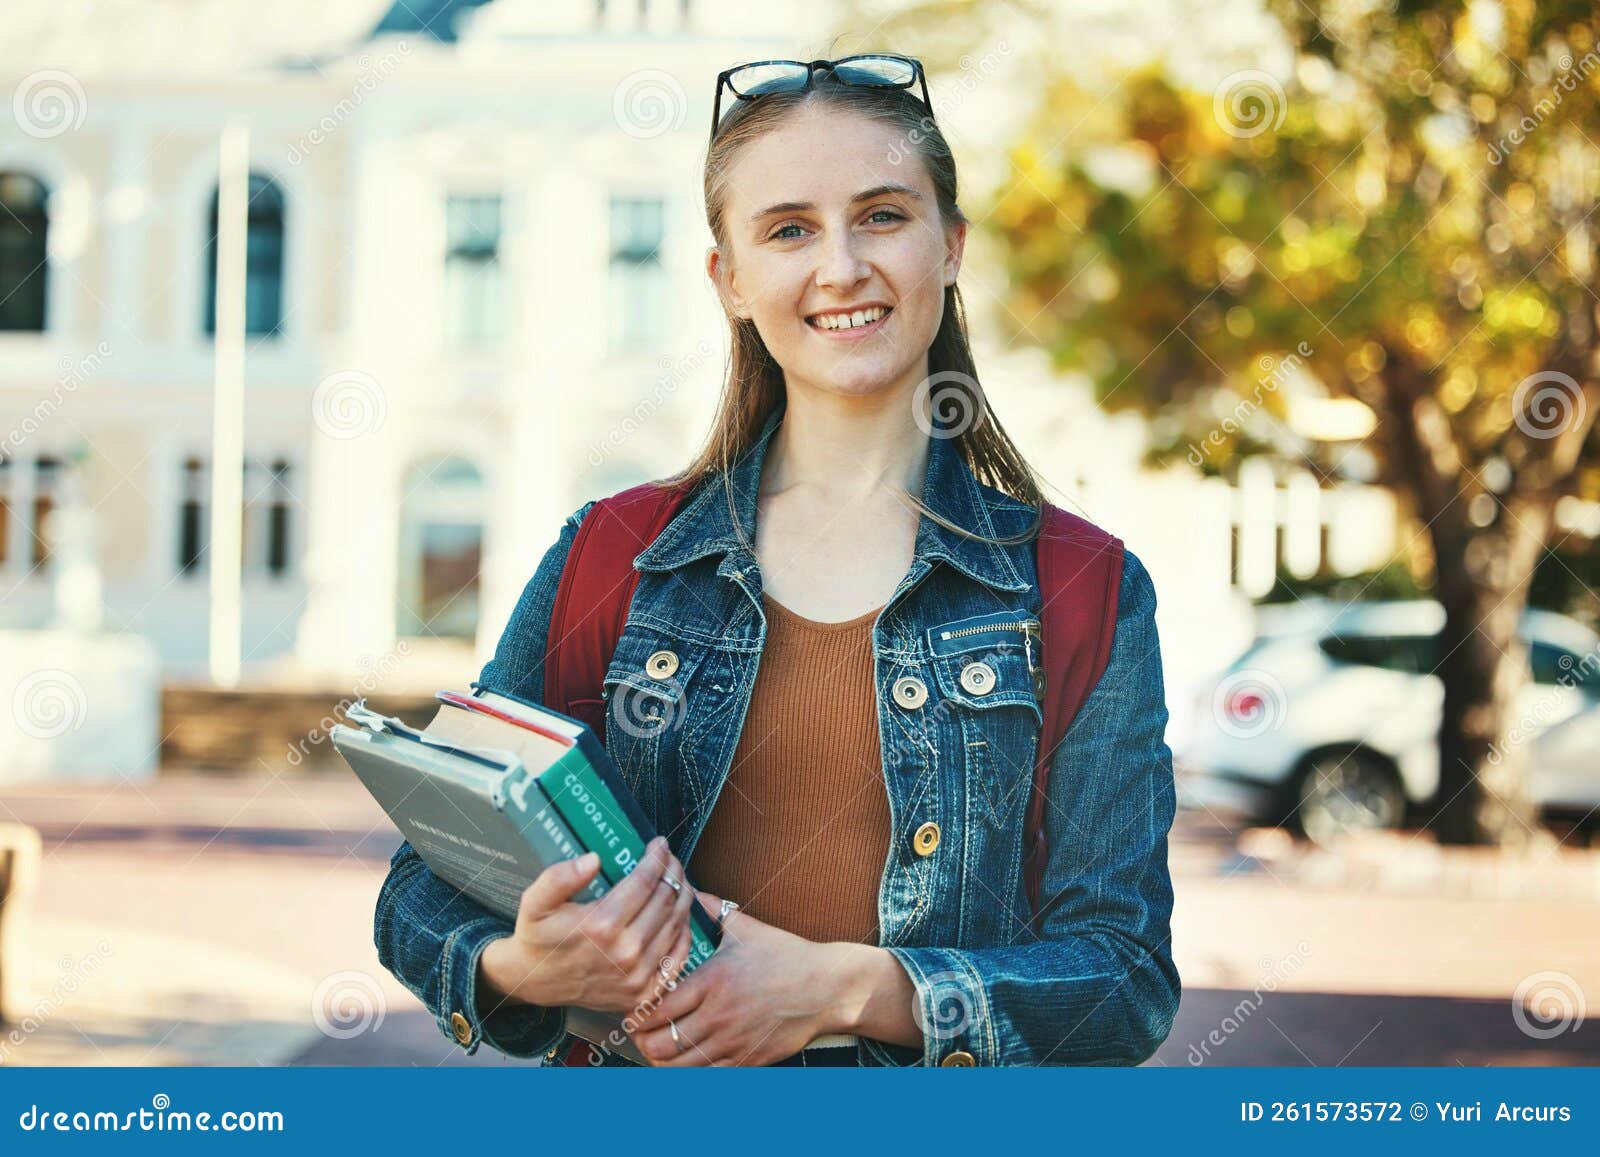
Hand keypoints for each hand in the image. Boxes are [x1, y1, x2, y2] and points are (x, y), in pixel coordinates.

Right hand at [477, 836, 696, 1014]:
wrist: (534, 982)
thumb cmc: (537, 938)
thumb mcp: (535, 902)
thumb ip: (559, 877)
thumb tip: (593, 859)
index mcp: (601, 925)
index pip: (645, 882)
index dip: (657, 859)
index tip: (660, 844)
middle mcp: (625, 952)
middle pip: (666, 901)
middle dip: (673, 872)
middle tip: (670, 858)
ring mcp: (639, 976)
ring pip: (677, 925)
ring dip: (683, 897)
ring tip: (678, 879)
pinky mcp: (645, 992)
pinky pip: (678, 956)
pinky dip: (685, 931)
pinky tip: (680, 914)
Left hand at [627, 892, 844, 1065]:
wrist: (826, 987)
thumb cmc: (786, 955)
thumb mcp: (747, 928)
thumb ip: (712, 910)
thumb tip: (686, 888)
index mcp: (712, 981)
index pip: (657, 1009)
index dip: (636, 1016)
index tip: (631, 1013)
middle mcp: (718, 1016)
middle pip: (661, 1044)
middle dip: (643, 1041)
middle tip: (638, 1034)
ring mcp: (733, 1042)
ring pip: (680, 1067)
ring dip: (662, 1061)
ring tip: (656, 1049)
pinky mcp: (747, 1061)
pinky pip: (707, 1077)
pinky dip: (690, 1072)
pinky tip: (685, 1061)